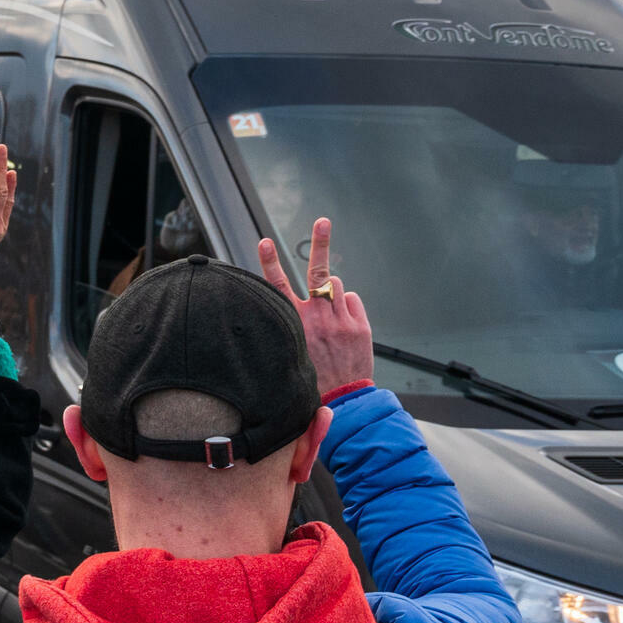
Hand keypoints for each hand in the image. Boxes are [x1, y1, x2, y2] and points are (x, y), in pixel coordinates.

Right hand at [258, 217, 371, 396]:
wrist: (341, 402)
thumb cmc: (311, 378)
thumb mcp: (291, 350)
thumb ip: (294, 323)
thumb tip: (304, 300)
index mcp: (294, 324)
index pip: (277, 287)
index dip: (269, 262)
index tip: (263, 241)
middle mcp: (316, 318)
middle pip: (317, 271)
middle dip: (320, 242)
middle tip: (323, 221)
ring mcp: (340, 320)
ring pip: (334, 285)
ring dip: (330, 291)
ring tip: (328, 311)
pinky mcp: (359, 326)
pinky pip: (352, 300)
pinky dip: (347, 306)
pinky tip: (344, 325)